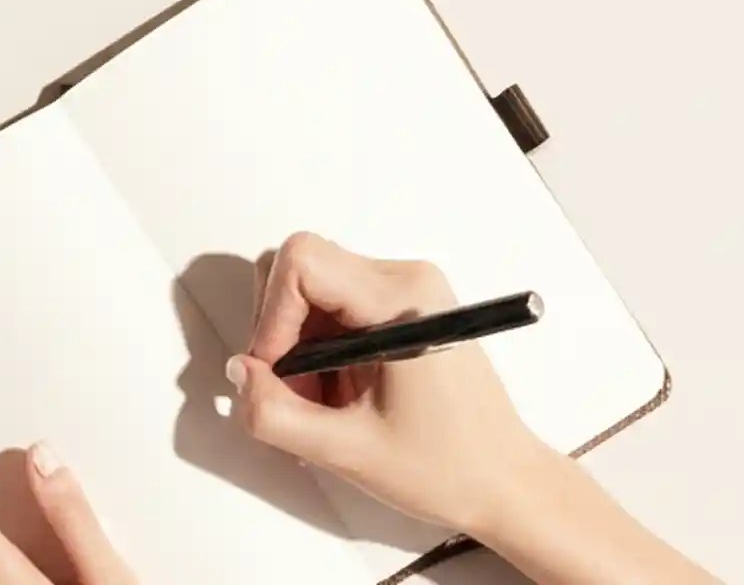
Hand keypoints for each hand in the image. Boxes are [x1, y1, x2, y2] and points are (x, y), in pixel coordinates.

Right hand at [225, 232, 543, 533]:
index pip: (301, 261)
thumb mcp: (347, 451)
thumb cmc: (446, 467)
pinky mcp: (401, 309)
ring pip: (311, 291)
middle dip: (280, 333)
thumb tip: (238, 373)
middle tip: (299, 395)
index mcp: (401, 300)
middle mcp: (405, 279)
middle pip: (300, 270)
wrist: (505, 481)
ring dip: (297, 346)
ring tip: (323, 403)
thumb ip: (276, 413)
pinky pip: (333, 308)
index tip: (277, 371)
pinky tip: (340, 395)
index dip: (272, 315)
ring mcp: (405, 290)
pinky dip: (318, 350)